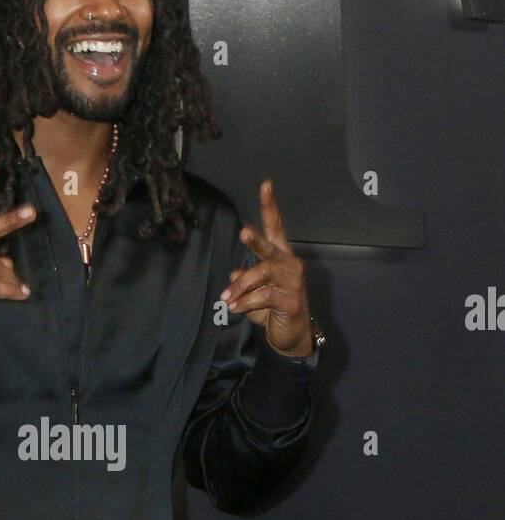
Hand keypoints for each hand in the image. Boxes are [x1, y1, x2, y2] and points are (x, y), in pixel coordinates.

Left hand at [219, 179, 313, 356]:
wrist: (290, 335)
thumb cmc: (270, 309)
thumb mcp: (252, 292)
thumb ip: (244, 280)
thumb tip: (235, 273)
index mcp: (280, 256)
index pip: (275, 227)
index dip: (270, 207)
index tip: (266, 184)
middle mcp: (289, 264)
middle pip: (270, 248)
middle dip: (256, 240)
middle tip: (243, 233)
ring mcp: (293, 282)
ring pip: (263, 274)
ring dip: (241, 287)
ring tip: (226, 299)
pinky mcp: (292, 300)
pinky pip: (265, 295)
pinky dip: (247, 302)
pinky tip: (235, 308)